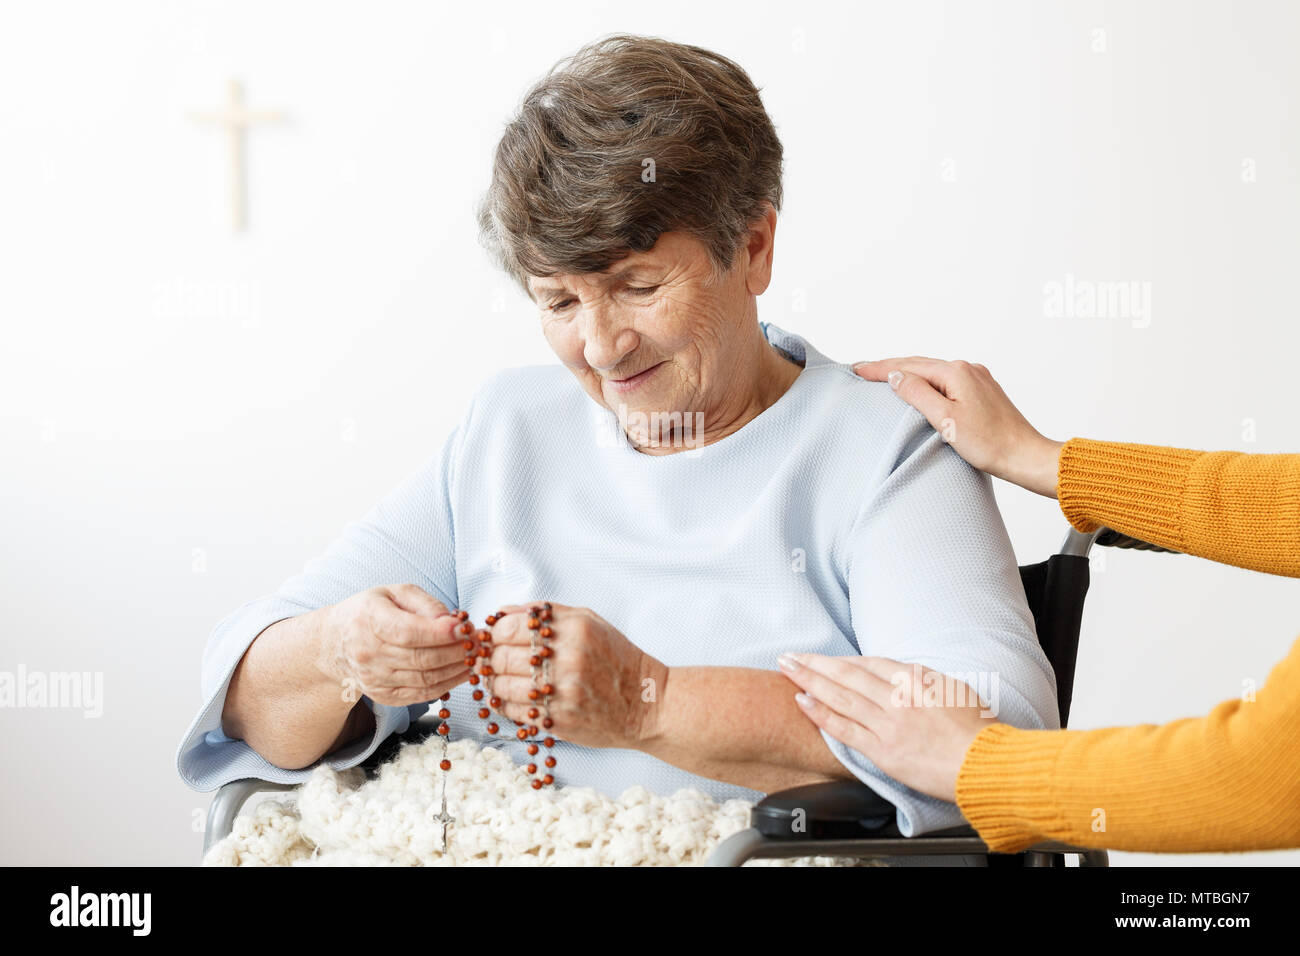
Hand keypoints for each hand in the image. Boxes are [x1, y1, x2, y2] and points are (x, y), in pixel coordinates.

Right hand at [317, 584, 471, 707]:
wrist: (338, 640)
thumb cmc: (372, 611)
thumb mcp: (396, 593)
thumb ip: (426, 603)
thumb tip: (452, 622)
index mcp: (370, 620)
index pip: (409, 632)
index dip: (441, 633)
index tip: (467, 628)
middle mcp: (368, 653)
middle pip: (421, 659)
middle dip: (457, 652)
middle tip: (479, 643)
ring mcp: (373, 678)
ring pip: (424, 680)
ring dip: (456, 670)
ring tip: (475, 657)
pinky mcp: (382, 695)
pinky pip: (419, 695)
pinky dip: (445, 686)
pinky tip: (461, 673)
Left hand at [486, 602, 663, 749]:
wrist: (645, 702)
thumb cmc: (616, 658)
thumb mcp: (588, 621)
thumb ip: (545, 613)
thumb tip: (501, 613)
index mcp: (572, 629)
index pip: (508, 627)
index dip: (493, 633)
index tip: (493, 637)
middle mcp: (565, 659)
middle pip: (499, 656)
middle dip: (490, 658)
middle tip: (491, 659)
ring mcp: (560, 692)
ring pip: (500, 686)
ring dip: (494, 682)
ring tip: (501, 679)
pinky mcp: (556, 720)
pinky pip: (512, 710)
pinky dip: (505, 704)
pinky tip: (514, 697)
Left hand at [776, 653, 995, 802]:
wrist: (985, 764)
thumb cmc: (978, 732)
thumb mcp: (954, 690)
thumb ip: (925, 681)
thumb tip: (905, 676)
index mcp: (916, 679)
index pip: (870, 663)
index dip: (842, 661)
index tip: (825, 659)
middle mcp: (897, 696)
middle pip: (847, 673)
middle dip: (815, 662)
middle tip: (790, 655)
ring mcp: (887, 723)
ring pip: (839, 695)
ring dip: (808, 680)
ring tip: (787, 669)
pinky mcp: (883, 750)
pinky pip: (844, 728)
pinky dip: (820, 713)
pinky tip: (803, 701)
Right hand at [852, 357, 1063, 497]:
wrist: (1025, 456)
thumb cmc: (989, 443)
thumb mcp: (945, 420)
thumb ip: (917, 394)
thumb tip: (895, 376)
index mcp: (956, 372)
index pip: (908, 366)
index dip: (880, 368)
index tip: (856, 370)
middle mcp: (968, 369)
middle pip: (920, 364)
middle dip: (890, 366)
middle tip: (862, 369)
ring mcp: (977, 379)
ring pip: (933, 371)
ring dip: (907, 372)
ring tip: (884, 375)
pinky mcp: (983, 392)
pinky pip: (946, 380)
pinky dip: (926, 380)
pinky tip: (918, 386)